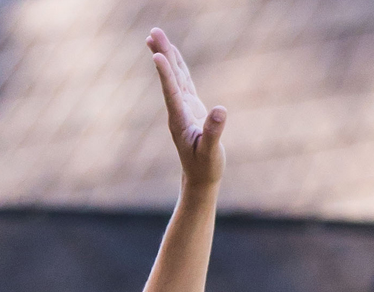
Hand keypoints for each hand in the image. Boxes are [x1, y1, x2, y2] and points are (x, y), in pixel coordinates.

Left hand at [147, 28, 224, 188]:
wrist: (199, 179)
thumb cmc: (205, 168)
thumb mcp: (211, 152)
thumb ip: (213, 132)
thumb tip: (221, 110)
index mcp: (180, 120)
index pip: (171, 92)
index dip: (165, 74)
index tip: (156, 55)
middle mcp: (177, 111)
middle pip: (169, 78)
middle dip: (161, 54)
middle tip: (153, 32)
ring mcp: (183, 108)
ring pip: (173, 76)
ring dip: (165, 55)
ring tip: (154, 35)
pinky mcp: (190, 108)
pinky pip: (182, 82)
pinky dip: (176, 66)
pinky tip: (171, 54)